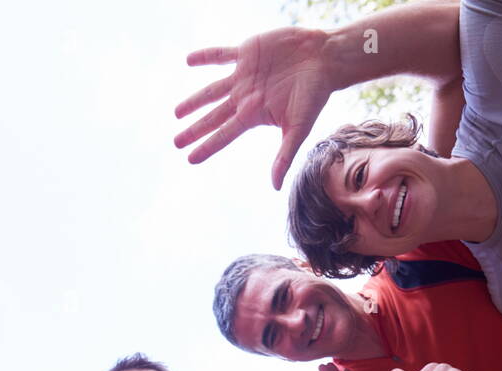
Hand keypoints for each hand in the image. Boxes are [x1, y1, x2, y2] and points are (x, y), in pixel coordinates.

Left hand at [174, 27, 333, 188]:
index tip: (189, 158)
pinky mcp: (248, 52)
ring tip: (177, 113)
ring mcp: (245, 75)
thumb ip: (284, 156)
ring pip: (212, 90)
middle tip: (176, 141)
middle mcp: (246, 97)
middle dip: (195, 129)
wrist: (325, 58)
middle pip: (214, 116)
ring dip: (194, 101)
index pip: (224, 134)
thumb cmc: (315, 94)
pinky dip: (205, 56)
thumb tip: (274, 187)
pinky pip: (221, 55)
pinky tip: (189, 60)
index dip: (206, 146)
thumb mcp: (298, 128)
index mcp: (253, 115)